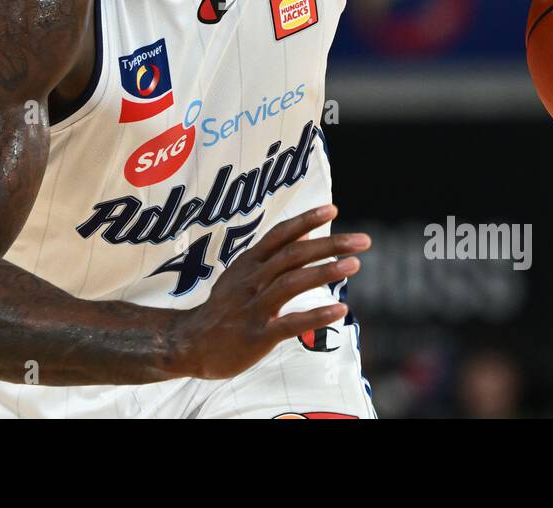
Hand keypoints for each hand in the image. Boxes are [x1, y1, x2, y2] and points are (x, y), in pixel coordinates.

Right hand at [172, 204, 369, 379]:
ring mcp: (253, 307)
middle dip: (329, 244)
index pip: (279, 235)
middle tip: (362, 240)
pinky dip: (316, 315)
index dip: (305, 220)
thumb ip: (269, 258)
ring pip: (291, 283)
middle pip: (293, 255)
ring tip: (354, 264)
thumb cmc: (223, 309)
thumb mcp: (240, 275)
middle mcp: (252, 280)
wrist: (190, 344)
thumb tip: (302, 237)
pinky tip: (340, 309)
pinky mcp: (257, 335)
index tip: (332, 208)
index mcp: (249, 264)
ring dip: (325, 271)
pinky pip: (289, 323)